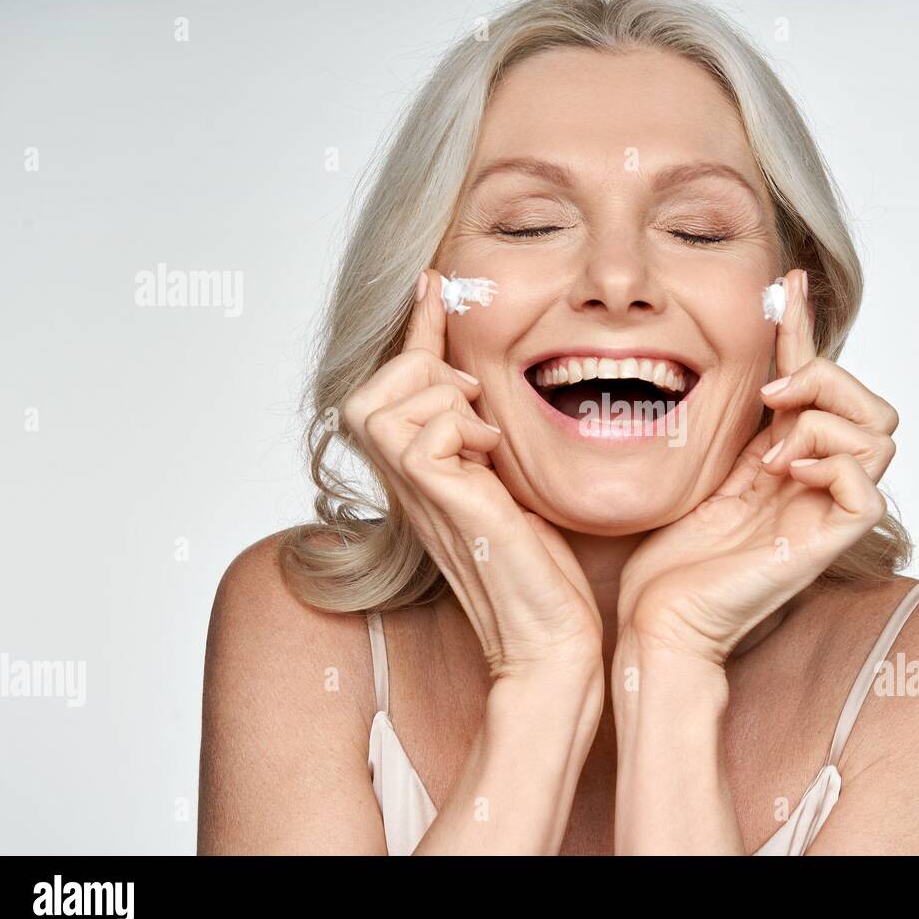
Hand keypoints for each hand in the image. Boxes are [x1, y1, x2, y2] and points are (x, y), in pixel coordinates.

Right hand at [342, 268, 602, 679]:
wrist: (551, 638)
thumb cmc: (543, 574)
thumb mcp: (516, 482)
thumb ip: (493, 438)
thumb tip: (497, 387)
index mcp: (425, 475)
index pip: (402, 386)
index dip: (417, 329)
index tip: (435, 281)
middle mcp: (408, 484)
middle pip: (368, 389)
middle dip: (422, 371)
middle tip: (476, 397)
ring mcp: (417, 494)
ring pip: (384, 401)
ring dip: (442, 399)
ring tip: (485, 433)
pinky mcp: (439, 502)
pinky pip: (422, 431)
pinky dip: (459, 429)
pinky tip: (491, 457)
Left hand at [617, 268, 898, 664]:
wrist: (659, 620)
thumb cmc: (668, 558)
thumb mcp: (696, 464)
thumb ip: (727, 421)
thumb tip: (720, 359)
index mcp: (787, 459)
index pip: (816, 381)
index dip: (805, 328)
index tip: (786, 283)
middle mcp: (816, 481)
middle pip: (872, 405)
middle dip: (827, 377)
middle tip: (772, 396)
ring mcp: (825, 511)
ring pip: (879, 434)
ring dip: (823, 421)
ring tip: (770, 453)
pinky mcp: (828, 543)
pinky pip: (868, 486)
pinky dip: (830, 463)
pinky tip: (784, 473)